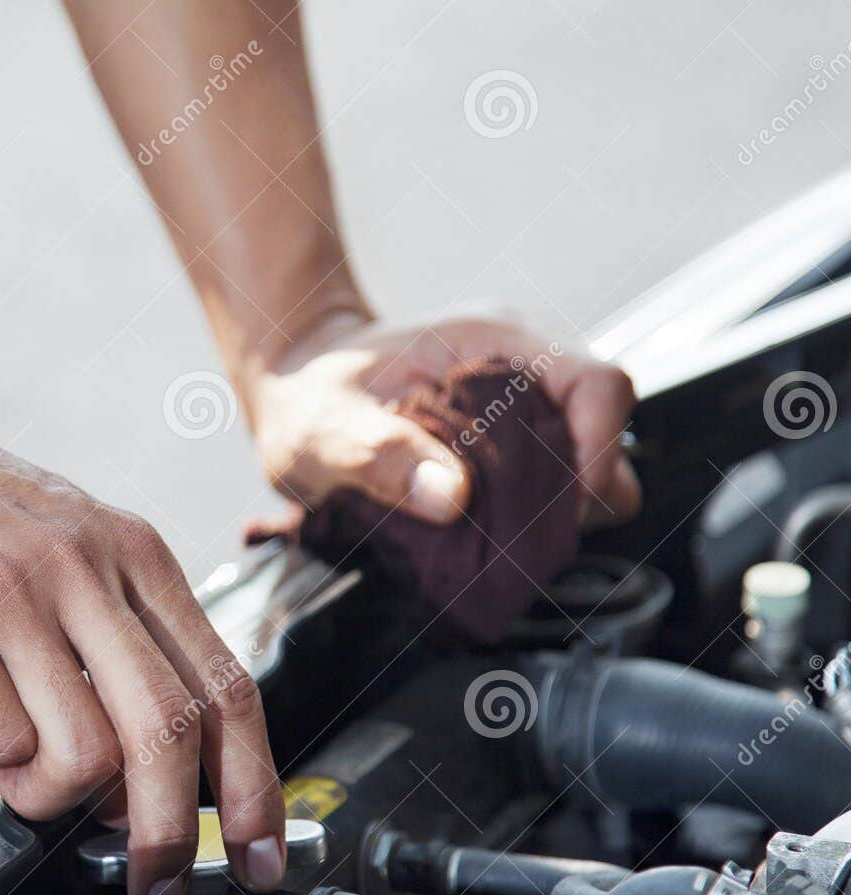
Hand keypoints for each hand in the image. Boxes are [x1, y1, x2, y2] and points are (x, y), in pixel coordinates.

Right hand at [0, 386, 286, 894]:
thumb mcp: (55, 548)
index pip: (227, 685)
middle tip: (154, 887)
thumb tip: (133, 783)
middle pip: (170, 734)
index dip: (254, 786)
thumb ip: (107, 649)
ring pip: (82, 754)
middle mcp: (83, 565)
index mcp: (128, 551)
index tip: (259, 852)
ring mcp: (12, 590)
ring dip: (38, 787)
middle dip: (169, 836)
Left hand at [247, 313, 640, 527]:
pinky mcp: (507, 445)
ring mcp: (519, 408)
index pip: (597, 384)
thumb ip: (379, 455)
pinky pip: (547, 484)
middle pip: (607, 434)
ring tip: (499, 543)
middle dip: (581, 494)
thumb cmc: (308, 396)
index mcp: (493, 343)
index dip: (601, 447)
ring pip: (585, 466)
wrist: (294, 387)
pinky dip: (529, 517)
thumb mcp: (323, 429)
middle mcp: (521, 370)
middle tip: (521, 538)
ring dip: (556, 511)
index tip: (566, 505)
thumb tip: (450, 497)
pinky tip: (484, 537)